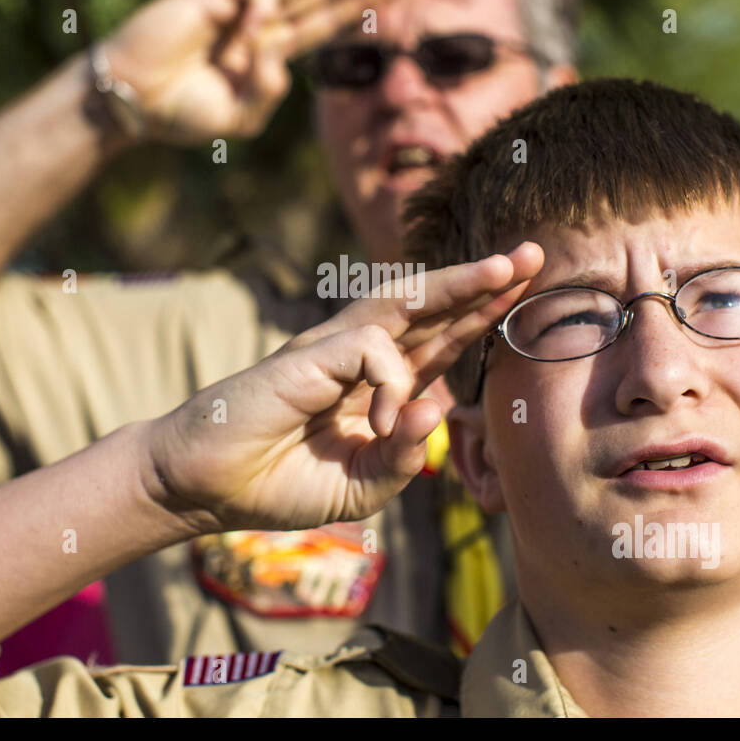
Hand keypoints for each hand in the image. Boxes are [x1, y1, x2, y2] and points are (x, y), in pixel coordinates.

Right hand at [101, 0, 402, 144]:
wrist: (135, 100)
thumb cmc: (181, 110)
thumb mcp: (238, 119)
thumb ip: (268, 94)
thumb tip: (279, 56)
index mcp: (267, 51)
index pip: (321, 22)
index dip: (355, 6)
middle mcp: (260, 22)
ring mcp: (239, 5)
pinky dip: (261, 14)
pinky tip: (244, 42)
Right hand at [144, 243, 544, 532]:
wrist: (204, 485)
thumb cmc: (277, 482)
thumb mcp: (360, 484)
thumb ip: (403, 457)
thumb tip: (437, 411)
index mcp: (374, 384)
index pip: (439, 340)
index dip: (480, 315)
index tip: (523, 290)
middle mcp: (358, 357)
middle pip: (431, 307)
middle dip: (483, 281)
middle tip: (535, 255)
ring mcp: (332, 351)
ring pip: (404, 302)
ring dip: (455, 285)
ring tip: (503, 269)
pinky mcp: (308, 356)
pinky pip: (372, 352)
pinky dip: (391, 384)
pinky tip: (384, 422)